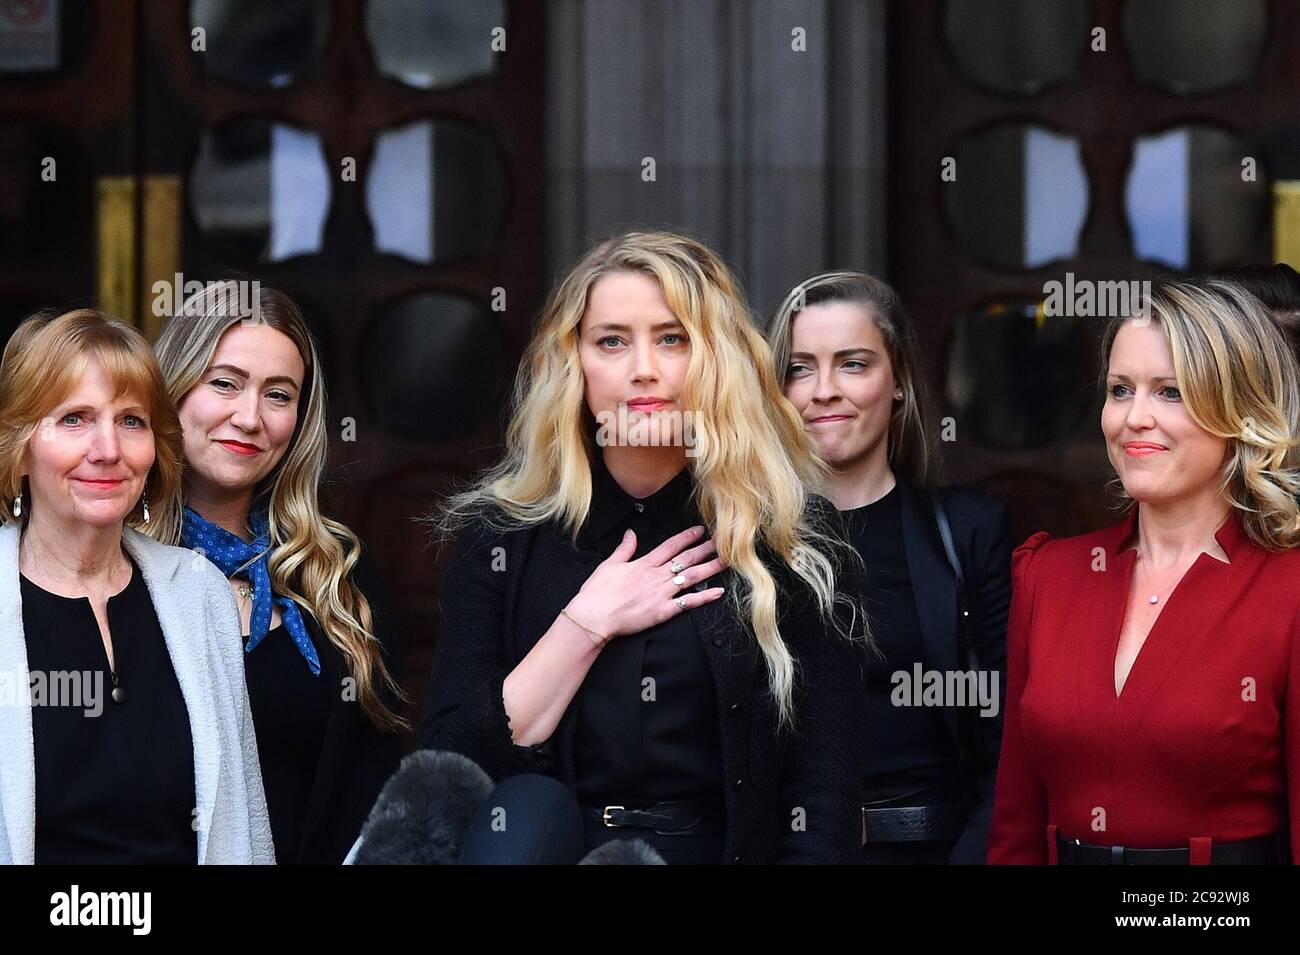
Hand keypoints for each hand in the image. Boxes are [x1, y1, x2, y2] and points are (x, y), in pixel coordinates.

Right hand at [565, 524, 726, 641]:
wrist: (594, 616)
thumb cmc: (597, 593)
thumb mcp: (609, 564)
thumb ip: (624, 548)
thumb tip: (630, 533)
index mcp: (643, 564)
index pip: (670, 546)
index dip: (687, 537)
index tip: (700, 531)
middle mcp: (656, 576)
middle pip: (686, 559)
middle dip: (705, 550)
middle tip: (721, 543)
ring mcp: (661, 593)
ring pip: (691, 577)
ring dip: (709, 568)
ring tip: (724, 562)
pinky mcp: (662, 611)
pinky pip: (688, 603)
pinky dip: (704, 597)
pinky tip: (717, 592)